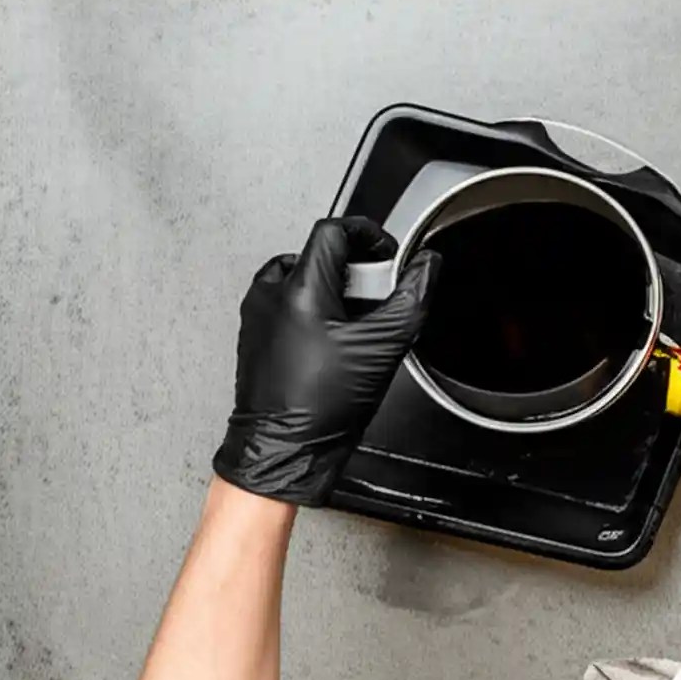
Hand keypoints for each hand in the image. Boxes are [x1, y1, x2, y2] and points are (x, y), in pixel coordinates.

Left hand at [213, 217, 439, 505]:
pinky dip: (312, 310)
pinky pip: (286, 303)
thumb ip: (411, 298)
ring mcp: (257, 314)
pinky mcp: (254, 334)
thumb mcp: (383, 347)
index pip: (334, 230)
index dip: (368, 234)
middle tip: (376, 298)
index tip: (386, 253)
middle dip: (355, 270)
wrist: (283, 449)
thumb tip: (426, 266)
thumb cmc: (322, 405)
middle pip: (320, 254)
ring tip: (353, 324)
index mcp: (301, 288)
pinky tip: (331, 342)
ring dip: (332, 289)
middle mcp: (272, 293)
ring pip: (302, 277)